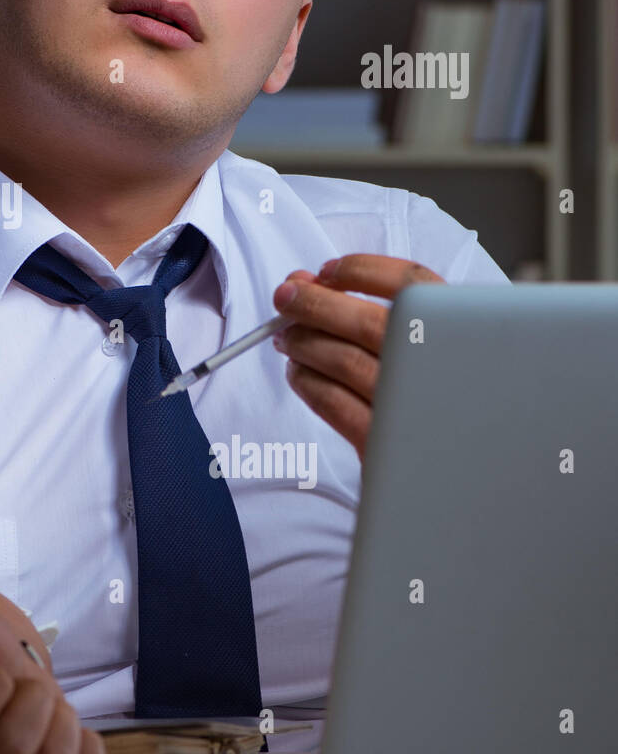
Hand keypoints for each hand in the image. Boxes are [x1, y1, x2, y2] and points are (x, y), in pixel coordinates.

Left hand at [271, 254, 445, 462]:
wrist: (467, 483)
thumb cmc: (441, 402)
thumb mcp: (435, 349)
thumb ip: (383, 309)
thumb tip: (306, 281)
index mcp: (465, 335)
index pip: (414, 284)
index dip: (361, 270)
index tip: (327, 272)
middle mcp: (443, 369)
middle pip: (368, 321)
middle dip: (314, 303)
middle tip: (286, 297)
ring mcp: (414, 409)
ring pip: (343, 361)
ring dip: (303, 342)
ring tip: (287, 338)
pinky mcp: (386, 445)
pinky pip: (333, 404)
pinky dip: (307, 382)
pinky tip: (299, 373)